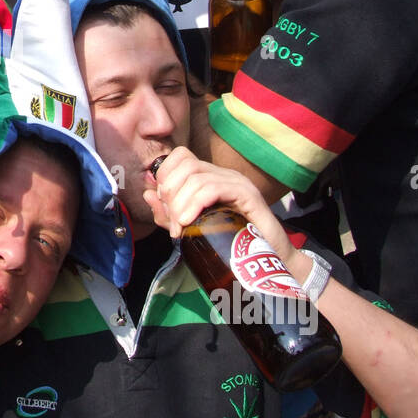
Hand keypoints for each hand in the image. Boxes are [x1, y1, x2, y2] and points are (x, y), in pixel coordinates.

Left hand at [143, 149, 304, 274]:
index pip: (180, 157)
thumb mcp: (190, 228)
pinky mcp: (247, 194)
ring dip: (180, 204)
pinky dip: (195, 203)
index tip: (164, 206)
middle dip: (170, 193)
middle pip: (185, 164)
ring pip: (196, 177)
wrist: (269, 261)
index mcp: (210, 177)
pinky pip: (213, 188)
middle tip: (172, 221)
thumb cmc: (231, 244)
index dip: (164, 177)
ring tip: (180, 228)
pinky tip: (188, 221)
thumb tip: (147, 194)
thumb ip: (168, 214)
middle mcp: (223, 174)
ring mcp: (236, 182)